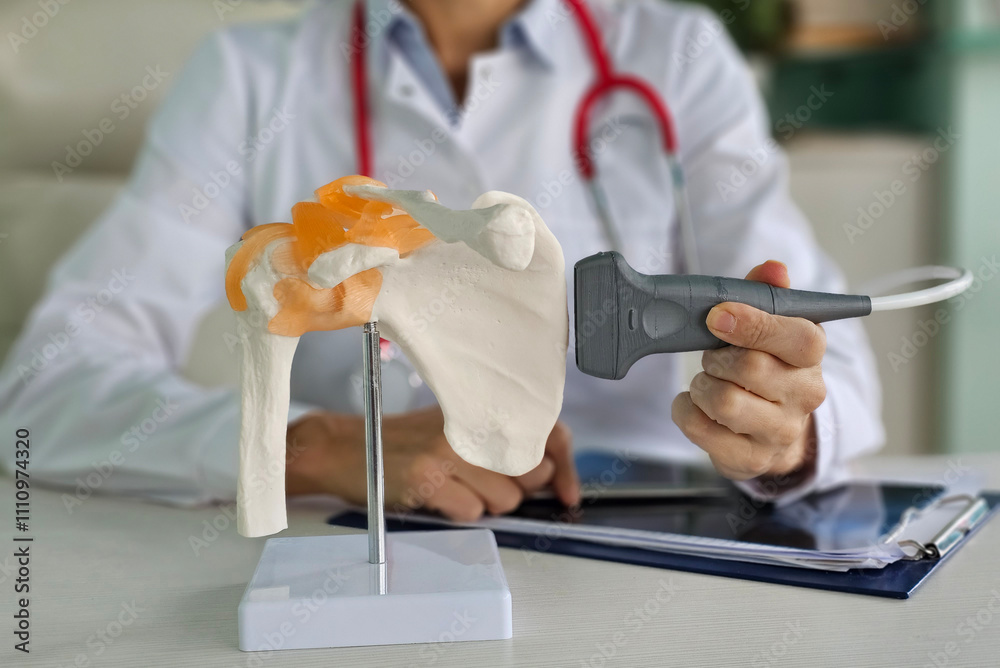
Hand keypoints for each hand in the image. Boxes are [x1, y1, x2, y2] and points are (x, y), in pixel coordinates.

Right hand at [284, 406, 579, 520]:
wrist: (344, 447)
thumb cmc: (401, 440)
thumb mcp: (454, 427)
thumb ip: (499, 441)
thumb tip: (547, 469)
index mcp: (480, 409)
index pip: (547, 432)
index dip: (565, 466)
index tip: (567, 490)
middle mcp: (468, 425)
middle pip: (530, 474)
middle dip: (516, 488)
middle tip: (483, 481)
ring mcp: (448, 452)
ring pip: (504, 499)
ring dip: (485, 503)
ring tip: (454, 487)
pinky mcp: (428, 479)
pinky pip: (471, 513)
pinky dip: (459, 512)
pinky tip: (437, 497)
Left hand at [671, 260, 825, 481]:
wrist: (772, 434)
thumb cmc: (765, 369)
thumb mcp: (770, 328)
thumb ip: (767, 293)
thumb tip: (773, 268)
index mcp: (811, 356)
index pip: (798, 337)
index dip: (754, 324)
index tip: (717, 316)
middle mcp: (804, 396)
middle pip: (750, 368)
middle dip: (717, 356)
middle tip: (714, 356)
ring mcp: (779, 432)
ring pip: (723, 400)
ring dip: (701, 384)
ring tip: (709, 382)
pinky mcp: (749, 459)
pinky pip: (699, 427)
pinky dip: (685, 409)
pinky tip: (696, 405)